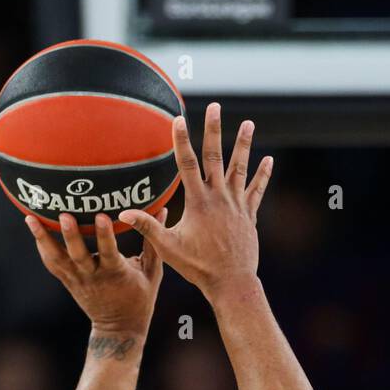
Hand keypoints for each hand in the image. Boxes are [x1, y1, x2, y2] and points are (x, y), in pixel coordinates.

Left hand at [25, 210, 163, 339]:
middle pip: (78, 256)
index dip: (105, 235)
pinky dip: (41, 245)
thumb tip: (162, 209)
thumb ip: (153, 242)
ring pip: (57, 259)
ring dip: (43, 238)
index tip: (102, 216)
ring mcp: (78, 279)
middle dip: (71, 236)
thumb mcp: (153, 272)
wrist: (119, 327)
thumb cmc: (140, 297)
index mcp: (116, 274)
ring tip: (31, 217)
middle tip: (64, 215)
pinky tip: (34, 225)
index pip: (109, 252)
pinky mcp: (68, 281)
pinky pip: (51, 263)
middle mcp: (94, 276)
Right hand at [117, 102, 271, 301]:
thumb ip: (147, 227)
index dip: (181, 140)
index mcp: (198, 202)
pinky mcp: (248, 215)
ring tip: (249, 123)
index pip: (187, 164)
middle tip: (216, 107)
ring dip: (244, 145)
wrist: (231, 282)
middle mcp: (219, 198)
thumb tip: (121, 215)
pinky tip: (268, 159)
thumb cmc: (198, 267)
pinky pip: (256, 190)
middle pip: (215, 157)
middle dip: (214, 130)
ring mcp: (236, 205)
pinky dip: (262, 175)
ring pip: (240, 169)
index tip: (178, 119)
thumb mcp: (168, 248)